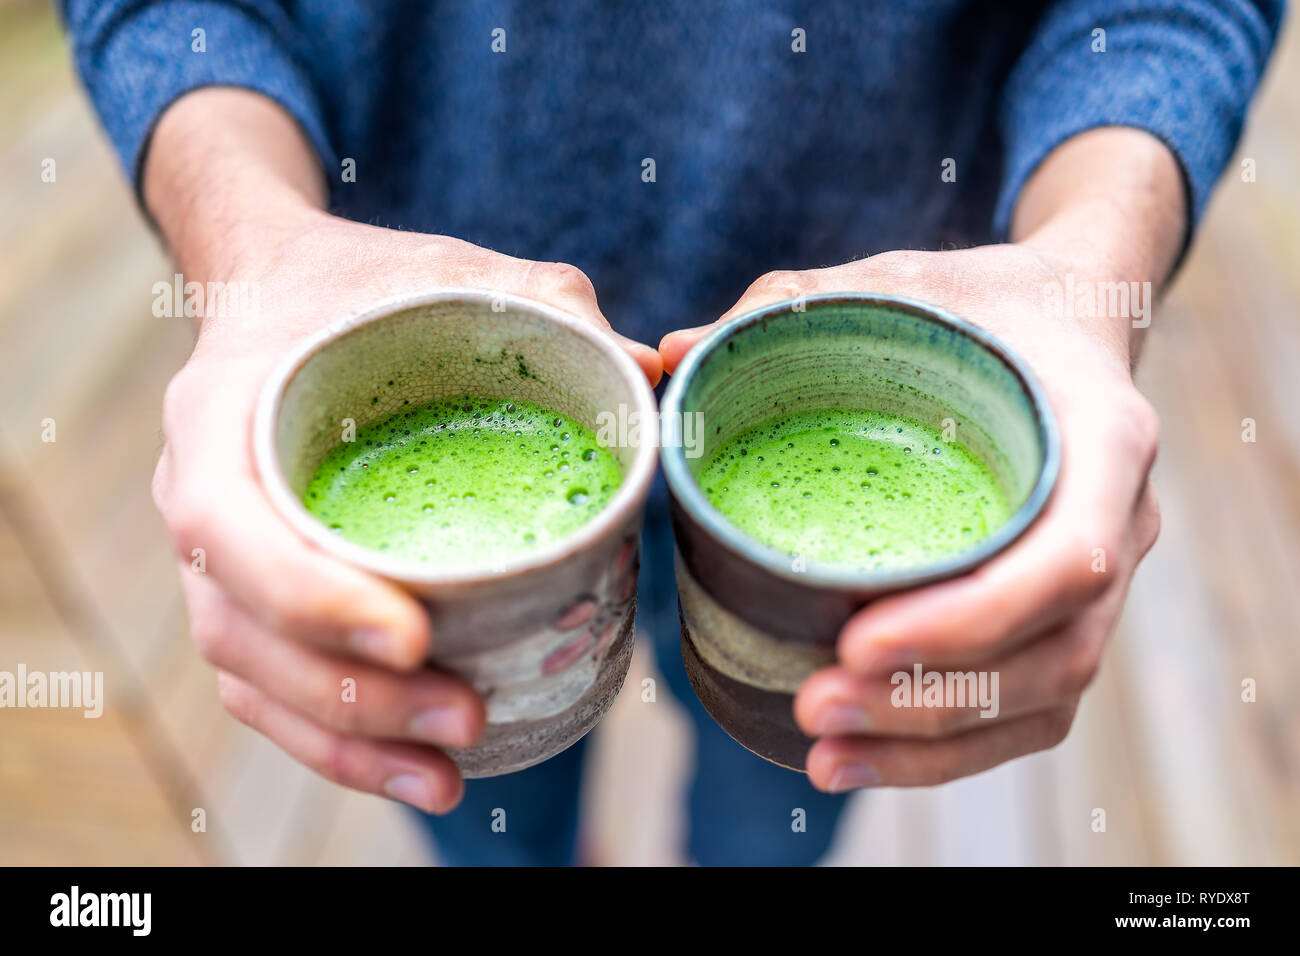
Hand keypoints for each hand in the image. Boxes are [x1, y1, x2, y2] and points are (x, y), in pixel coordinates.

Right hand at [146, 90, 659, 812]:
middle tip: (465, 716)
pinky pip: (270, 688)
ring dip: (349, 741)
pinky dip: (336, 744)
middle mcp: (203, 492)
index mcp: (225, 411)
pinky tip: (420, 771)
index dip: (312, 596)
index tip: (419, 632)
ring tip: (452, 772)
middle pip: (243, 629)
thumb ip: (543, 308)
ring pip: (255, 677)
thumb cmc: (367, 287)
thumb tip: (654, 372)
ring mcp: (217, 555)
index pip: (233, 526)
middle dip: (354, 694)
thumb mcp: (448, 271)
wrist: (280, 290)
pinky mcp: (250, 594)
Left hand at [660, 126, 1185, 790]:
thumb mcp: (894, 282)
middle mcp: (1120, 517)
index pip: (1069, 557)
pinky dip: (952, 750)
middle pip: (1055, 652)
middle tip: (815, 708)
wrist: (1059, 317)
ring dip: (934, 746)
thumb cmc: (972, 307)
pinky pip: (1030, 707)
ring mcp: (1104, 577)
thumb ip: (787, 309)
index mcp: (1097, 435)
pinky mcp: (1066, 613)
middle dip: (932, 703)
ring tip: (823, 754)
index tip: (854, 641)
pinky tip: (860, 758)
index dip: (970, 620)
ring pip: (1045, 698)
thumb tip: (668, 359)